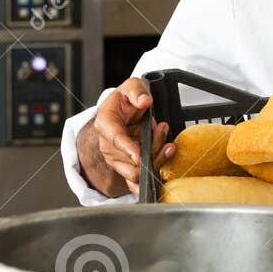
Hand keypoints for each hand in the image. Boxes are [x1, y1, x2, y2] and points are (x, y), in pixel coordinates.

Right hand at [76, 77, 170, 195]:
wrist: (123, 112)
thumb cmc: (126, 100)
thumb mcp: (132, 86)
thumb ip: (137, 91)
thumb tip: (145, 101)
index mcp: (105, 123)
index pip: (115, 139)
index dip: (128, 149)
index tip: (140, 156)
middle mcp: (107, 144)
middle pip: (130, 158)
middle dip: (152, 147)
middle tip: (163, 128)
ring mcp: (116, 159)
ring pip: (137, 172)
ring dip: (156, 159)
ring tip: (167, 143)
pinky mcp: (125, 169)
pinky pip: (134, 185)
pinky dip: (149, 181)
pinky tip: (162, 171)